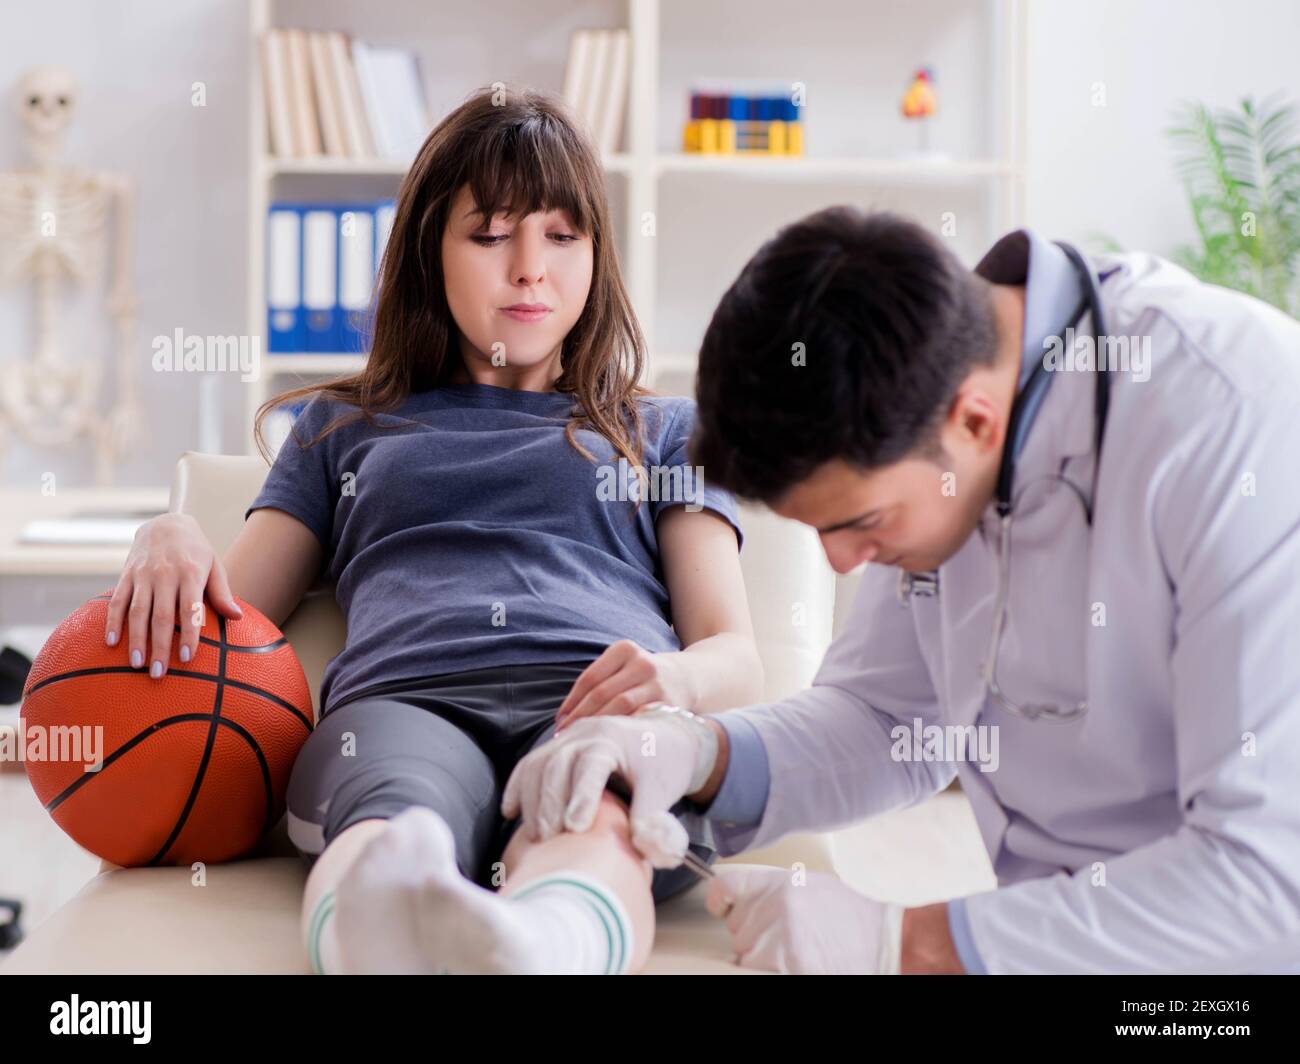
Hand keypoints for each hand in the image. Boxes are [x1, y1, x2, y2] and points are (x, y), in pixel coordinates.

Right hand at [105, 513, 242, 678]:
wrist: (166, 522)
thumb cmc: (196, 550)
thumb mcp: (214, 566)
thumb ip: (222, 593)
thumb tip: (237, 617)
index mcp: (191, 573)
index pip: (190, 609)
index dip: (188, 634)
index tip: (187, 658)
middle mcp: (165, 574)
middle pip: (162, 616)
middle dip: (160, 646)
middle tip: (159, 674)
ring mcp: (143, 574)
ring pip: (137, 611)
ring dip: (135, 639)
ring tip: (136, 664)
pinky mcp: (126, 574)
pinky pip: (117, 600)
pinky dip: (112, 621)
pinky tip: (111, 642)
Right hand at [500, 713, 714, 866]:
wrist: (664, 737)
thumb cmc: (665, 765)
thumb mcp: (662, 791)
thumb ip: (650, 820)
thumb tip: (641, 851)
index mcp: (614, 738)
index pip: (592, 764)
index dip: (582, 795)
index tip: (575, 827)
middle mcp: (587, 731)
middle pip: (557, 763)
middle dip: (550, 803)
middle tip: (549, 839)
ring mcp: (568, 736)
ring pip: (537, 763)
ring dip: (531, 800)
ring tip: (536, 836)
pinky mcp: (557, 746)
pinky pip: (529, 763)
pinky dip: (518, 787)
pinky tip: (511, 813)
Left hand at [555, 641, 693, 730]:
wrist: (685, 678)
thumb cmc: (641, 677)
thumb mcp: (623, 666)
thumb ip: (599, 682)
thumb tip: (564, 716)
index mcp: (624, 649)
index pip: (589, 678)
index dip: (571, 702)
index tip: (560, 720)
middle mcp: (641, 663)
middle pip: (601, 692)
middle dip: (579, 716)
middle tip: (565, 735)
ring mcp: (656, 683)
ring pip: (619, 706)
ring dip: (597, 724)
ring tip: (583, 739)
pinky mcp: (668, 703)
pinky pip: (638, 718)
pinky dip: (620, 730)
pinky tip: (608, 741)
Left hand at [705, 867, 903, 973]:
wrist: (884, 939)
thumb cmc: (849, 915)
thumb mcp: (807, 887)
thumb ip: (770, 893)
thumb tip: (737, 905)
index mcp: (776, 883)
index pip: (724, 887)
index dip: (719, 899)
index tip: (722, 908)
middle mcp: (772, 907)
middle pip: (736, 930)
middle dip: (754, 936)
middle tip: (788, 936)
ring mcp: (777, 937)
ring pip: (746, 956)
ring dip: (763, 959)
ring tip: (797, 952)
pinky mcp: (786, 964)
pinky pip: (759, 971)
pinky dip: (773, 970)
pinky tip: (799, 963)